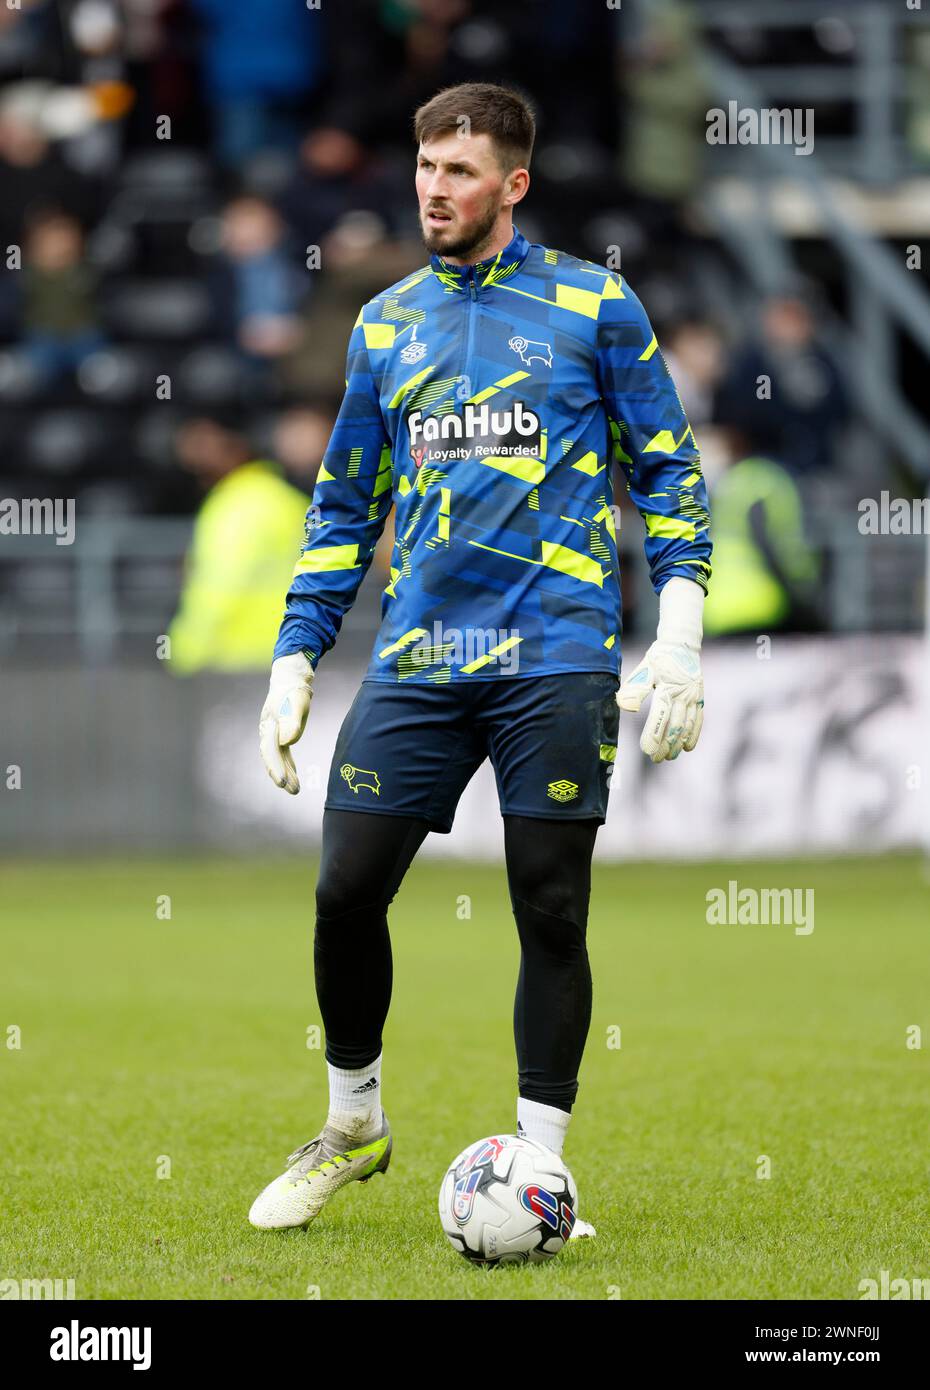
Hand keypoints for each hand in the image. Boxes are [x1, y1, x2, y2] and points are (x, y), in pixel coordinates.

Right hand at [259, 652, 314, 793]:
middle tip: (291, 790)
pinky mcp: (281, 734)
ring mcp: (273, 733)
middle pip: (272, 757)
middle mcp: (268, 731)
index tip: (283, 783)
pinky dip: (288, 766)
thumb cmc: (294, 691)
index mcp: (269, 725)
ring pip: (277, 758)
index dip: (276, 767)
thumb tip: (287, 741)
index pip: (270, 750)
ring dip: (285, 774)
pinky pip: (283, 754)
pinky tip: (294, 777)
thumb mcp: (297, 704)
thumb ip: (293, 722)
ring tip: (296, 790)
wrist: (291, 679)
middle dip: (280, 774)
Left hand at [616, 641, 702, 761]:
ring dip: (678, 743)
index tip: (646, 750)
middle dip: (665, 744)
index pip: (660, 716)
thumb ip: (635, 688)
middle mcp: (683, 694)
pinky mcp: (699, 698)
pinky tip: (688, 747)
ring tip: (670, 757)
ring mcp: (693, 697)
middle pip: (675, 725)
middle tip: (656, 759)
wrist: (682, 643)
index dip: (653, 734)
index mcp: (667, 687)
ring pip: (687, 725)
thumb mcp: (645, 669)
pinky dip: (693, 734)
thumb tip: (624, 706)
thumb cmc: (659, 658)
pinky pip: (698, 719)